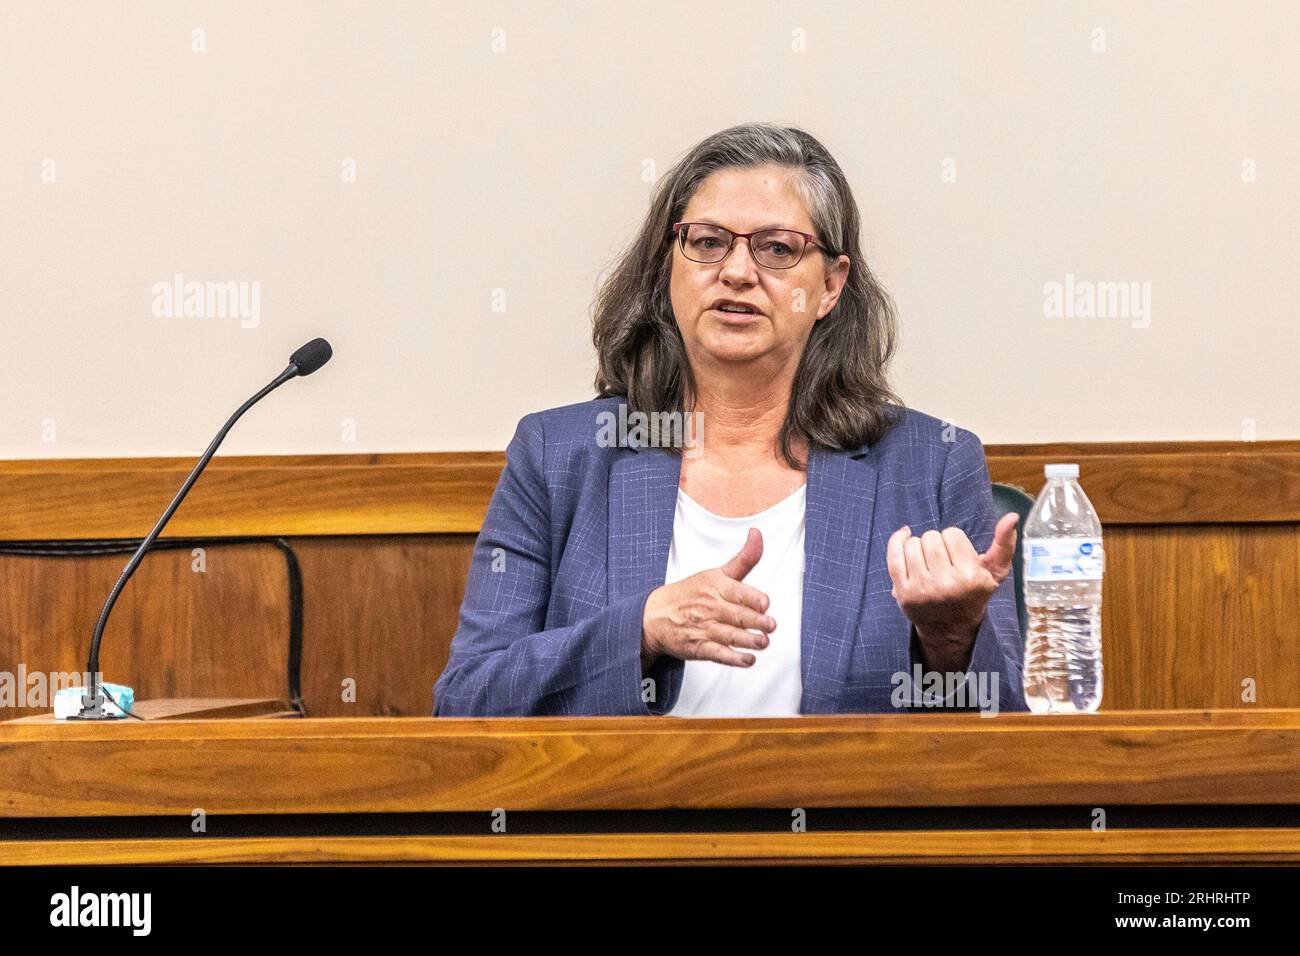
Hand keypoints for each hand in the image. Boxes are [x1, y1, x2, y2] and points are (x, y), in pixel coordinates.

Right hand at [641, 527, 775, 670]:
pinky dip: (733, 658)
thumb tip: (758, 534)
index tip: (765, 604)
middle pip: (737, 615)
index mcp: (716, 586)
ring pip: (730, 635)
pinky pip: (718, 654)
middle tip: (771, 625)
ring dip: (748, 640)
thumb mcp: (715, 573)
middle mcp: (710, 607)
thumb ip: (744, 559)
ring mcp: (704, 628)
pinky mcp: (698, 647)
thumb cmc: (689, 593)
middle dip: (756, 621)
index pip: (738, 592)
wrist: (654, 615)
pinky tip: (747, 659)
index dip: (753, 599)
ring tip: (763, 642)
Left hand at [886, 513, 1018, 670]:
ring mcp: (921, 590)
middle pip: (931, 537)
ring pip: (912, 544)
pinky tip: (905, 537)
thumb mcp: (995, 572)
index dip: (954, 540)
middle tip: (942, 559)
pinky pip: (893, 555)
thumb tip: (1012, 516)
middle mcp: (946, 585)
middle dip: (936, 542)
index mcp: (970, 577)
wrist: (949, 628)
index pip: (952, 534)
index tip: (957, 554)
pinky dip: (897, 542)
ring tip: (928, 559)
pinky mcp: (902, 593)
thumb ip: (1005, 544)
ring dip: (918, 545)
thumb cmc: (974, 594)